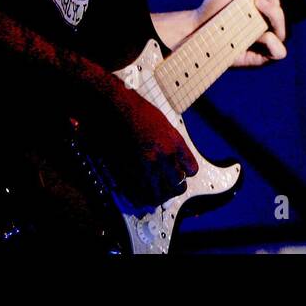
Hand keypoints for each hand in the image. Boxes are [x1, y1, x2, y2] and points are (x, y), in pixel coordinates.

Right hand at [96, 83, 197, 208]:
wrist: (115, 107)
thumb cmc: (137, 112)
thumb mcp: (164, 124)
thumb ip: (172, 143)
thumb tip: (176, 161)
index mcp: (174, 142)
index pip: (191, 169)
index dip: (187, 172)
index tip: (182, 171)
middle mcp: (162, 155)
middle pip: (177, 185)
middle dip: (176, 187)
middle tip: (170, 185)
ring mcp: (145, 165)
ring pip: (160, 194)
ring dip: (161, 195)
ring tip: (158, 192)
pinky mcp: (128, 170)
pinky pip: (140, 194)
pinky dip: (143, 198)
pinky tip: (142, 193)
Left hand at [195, 0, 287, 67]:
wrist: (195, 29)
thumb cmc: (215, 8)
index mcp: (269, 8)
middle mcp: (271, 25)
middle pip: (287, 12)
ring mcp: (267, 42)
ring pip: (285, 31)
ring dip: (274, 14)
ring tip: (256, 3)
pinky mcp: (261, 58)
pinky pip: (279, 52)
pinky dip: (273, 42)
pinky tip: (260, 35)